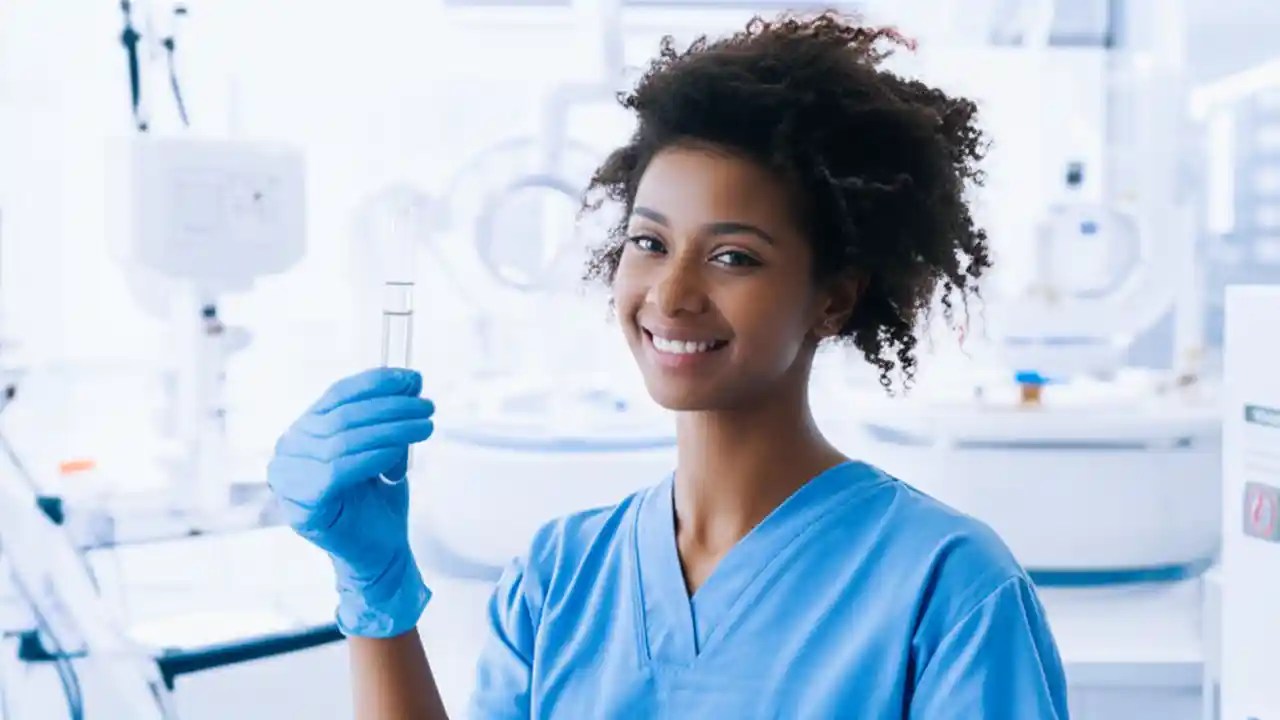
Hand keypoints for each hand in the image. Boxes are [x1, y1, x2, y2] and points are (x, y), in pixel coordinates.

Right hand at [267, 368, 435, 637]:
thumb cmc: (378, 497)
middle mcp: (288, 450)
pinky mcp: (302, 506)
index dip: (376, 382)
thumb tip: (412, 377)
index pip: (338, 394)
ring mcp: (288, 479)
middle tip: (428, 406)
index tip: (413, 378)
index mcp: (304, 430)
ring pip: (344, 441)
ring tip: (426, 426)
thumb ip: (389, 414)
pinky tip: (400, 455)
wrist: (379, 550)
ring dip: (391, 429)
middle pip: (343, 416)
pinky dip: (374, 457)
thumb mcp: (384, 445)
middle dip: (391, 407)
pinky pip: (339, 470)